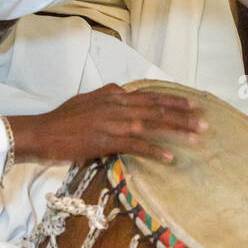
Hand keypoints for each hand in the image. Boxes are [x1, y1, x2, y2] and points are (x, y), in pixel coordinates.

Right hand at [8, 85, 207, 164]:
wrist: (42, 131)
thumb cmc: (62, 119)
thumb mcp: (87, 99)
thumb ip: (107, 95)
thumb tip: (122, 90)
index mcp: (113, 94)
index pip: (150, 95)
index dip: (173, 99)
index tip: (193, 103)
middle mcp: (117, 105)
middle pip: (157, 108)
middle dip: (183, 114)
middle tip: (205, 120)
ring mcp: (113, 122)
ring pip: (153, 125)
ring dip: (177, 131)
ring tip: (198, 137)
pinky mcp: (107, 140)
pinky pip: (137, 146)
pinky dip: (155, 151)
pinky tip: (170, 158)